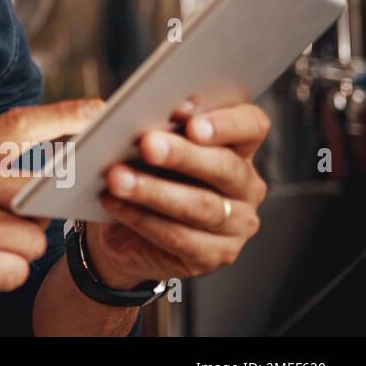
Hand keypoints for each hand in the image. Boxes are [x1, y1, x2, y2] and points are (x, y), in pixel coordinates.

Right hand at [0, 98, 106, 327]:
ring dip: (18, 248)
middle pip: (41, 186)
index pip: (19, 125)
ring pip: (34, 237)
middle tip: (26, 214)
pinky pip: (18, 270)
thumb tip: (50, 166)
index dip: (63, 115)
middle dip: (47, 205)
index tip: (97, 111)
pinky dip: (5, 274)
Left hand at [86, 101, 269, 288]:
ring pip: (201, 206)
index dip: (226, 121)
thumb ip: (136, 119)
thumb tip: (114, 110)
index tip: (192, 119)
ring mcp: (235, 224)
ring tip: (118, 178)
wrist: (117, 228)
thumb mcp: (134, 138)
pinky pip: (179, 237)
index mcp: (235, 144)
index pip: (251, 125)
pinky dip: (142, 218)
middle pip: (225, 166)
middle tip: (147, 144)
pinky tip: (115, 203)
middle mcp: (244, 184)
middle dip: (183, 154)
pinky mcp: (213, 255)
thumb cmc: (136, 170)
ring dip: (155, 191)